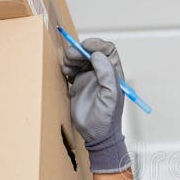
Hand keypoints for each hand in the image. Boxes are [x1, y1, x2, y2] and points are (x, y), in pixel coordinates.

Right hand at [62, 38, 128, 172]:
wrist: (95, 135)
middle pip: (90, 51)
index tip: (85, 47)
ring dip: (71, 57)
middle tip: (71, 57)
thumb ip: (106, 74)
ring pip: (79, 58)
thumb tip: (97, 55)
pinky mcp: (78, 83)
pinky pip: (71, 67)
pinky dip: (67, 66)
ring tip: (68, 68)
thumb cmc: (107, 118)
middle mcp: (101, 72)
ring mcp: (89, 77)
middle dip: (79, 50)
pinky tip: (66, 74)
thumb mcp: (110, 96)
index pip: (107, 50)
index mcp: (112, 73)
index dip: (96, 44)